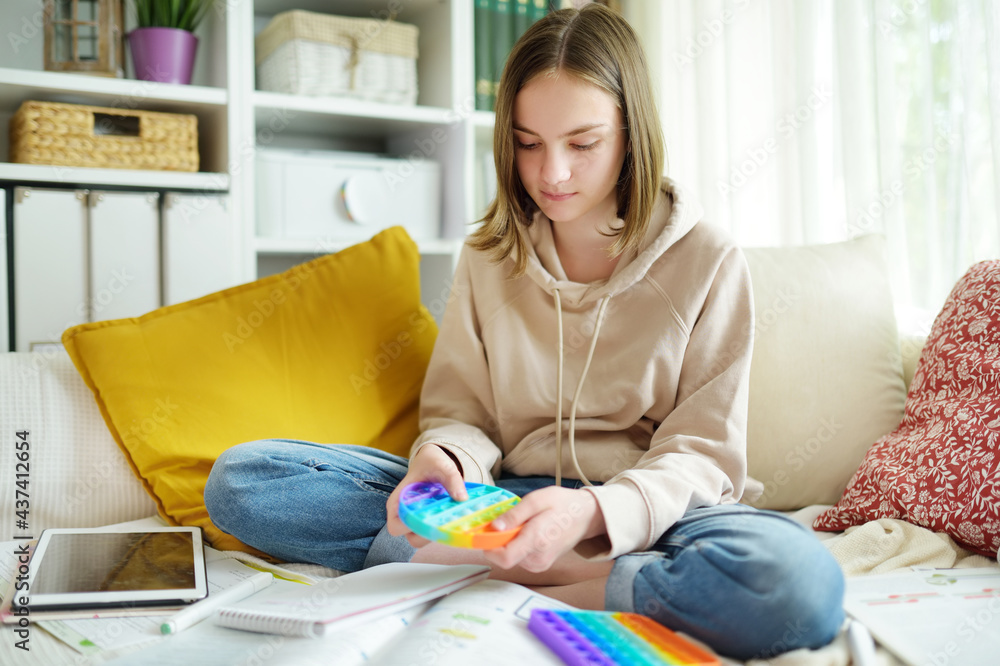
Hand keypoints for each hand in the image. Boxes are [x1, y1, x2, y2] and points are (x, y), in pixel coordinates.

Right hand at [386, 444, 467, 547]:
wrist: (434, 462)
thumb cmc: (430, 463)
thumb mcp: (441, 464)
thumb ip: (452, 478)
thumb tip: (462, 498)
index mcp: (398, 502)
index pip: (395, 526)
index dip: (409, 527)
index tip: (427, 516)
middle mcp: (405, 515)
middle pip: (412, 539)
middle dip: (430, 534)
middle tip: (446, 520)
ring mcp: (418, 520)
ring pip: (425, 538)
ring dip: (440, 532)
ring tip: (455, 517)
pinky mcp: (429, 521)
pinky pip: (435, 532)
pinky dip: (446, 528)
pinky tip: (458, 516)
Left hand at [483, 486, 606, 572]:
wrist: (585, 516)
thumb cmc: (562, 505)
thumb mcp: (537, 500)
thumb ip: (514, 515)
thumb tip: (493, 528)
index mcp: (536, 541)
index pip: (503, 558)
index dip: (488, 547)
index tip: (483, 533)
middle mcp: (537, 558)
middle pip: (503, 557)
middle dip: (498, 540)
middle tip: (506, 521)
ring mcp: (539, 564)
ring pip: (509, 557)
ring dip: (507, 542)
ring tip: (521, 524)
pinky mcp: (538, 565)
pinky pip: (517, 557)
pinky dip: (515, 545)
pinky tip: (526, 532)